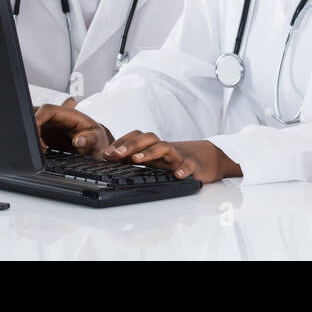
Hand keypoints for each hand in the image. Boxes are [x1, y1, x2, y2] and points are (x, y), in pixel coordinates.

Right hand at [34, 98, 113, 156]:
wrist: (94, 148)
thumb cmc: (96, 141)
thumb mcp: (97, 141)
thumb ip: (89, 140)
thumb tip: (79, 140)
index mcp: (69, 114)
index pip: (47, 109)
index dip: (37, 118)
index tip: (34, 132)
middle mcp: (57, 118)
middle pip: (35, 114)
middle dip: (31, 129)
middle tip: (38, 146)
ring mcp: (49, 126)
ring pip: (31, 124)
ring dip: (31, 137)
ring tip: (43, 151)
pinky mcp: (44, 135)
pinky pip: (32, 135)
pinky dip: (32, 144)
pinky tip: (41, 153)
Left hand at [104, 133, 241, 182]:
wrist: (204, 161)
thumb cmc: (173, 161)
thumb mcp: (153, 160)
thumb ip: (134, 158)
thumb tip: (110, 159)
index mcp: (153, 146)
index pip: (136, 137)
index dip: (121, 142)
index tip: (107, 153)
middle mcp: (164, 148)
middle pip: (148, 138)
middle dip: (130, 145)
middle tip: (116, 155)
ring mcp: (178, 155)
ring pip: (165, 147)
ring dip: (149, 152)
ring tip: (137, 159)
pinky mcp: (193, 165)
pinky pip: (189, 165)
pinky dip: (184, 168)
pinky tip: (177, 174)